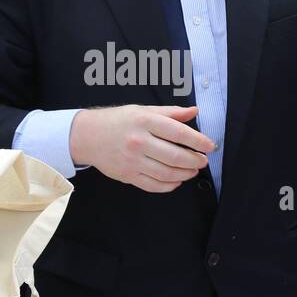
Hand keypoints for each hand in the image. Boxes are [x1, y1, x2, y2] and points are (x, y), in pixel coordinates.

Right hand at [68, 105, 213, 192]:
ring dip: (185, 174)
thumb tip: (194, 111)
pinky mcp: (127, 175)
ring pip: (167, 173)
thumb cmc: (117, 121)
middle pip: (175, 155)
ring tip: (192, 170)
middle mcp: (138, 141)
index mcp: (144, 121)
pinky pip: (153, 185)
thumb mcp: (142, 110)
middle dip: (194, 160)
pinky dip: (169, 185)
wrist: (87, 136)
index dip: (198, 141)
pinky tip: (176, 180)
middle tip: (203, 160)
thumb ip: (170, 113)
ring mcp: (132, 161)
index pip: (178, 132)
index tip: (210, 146)